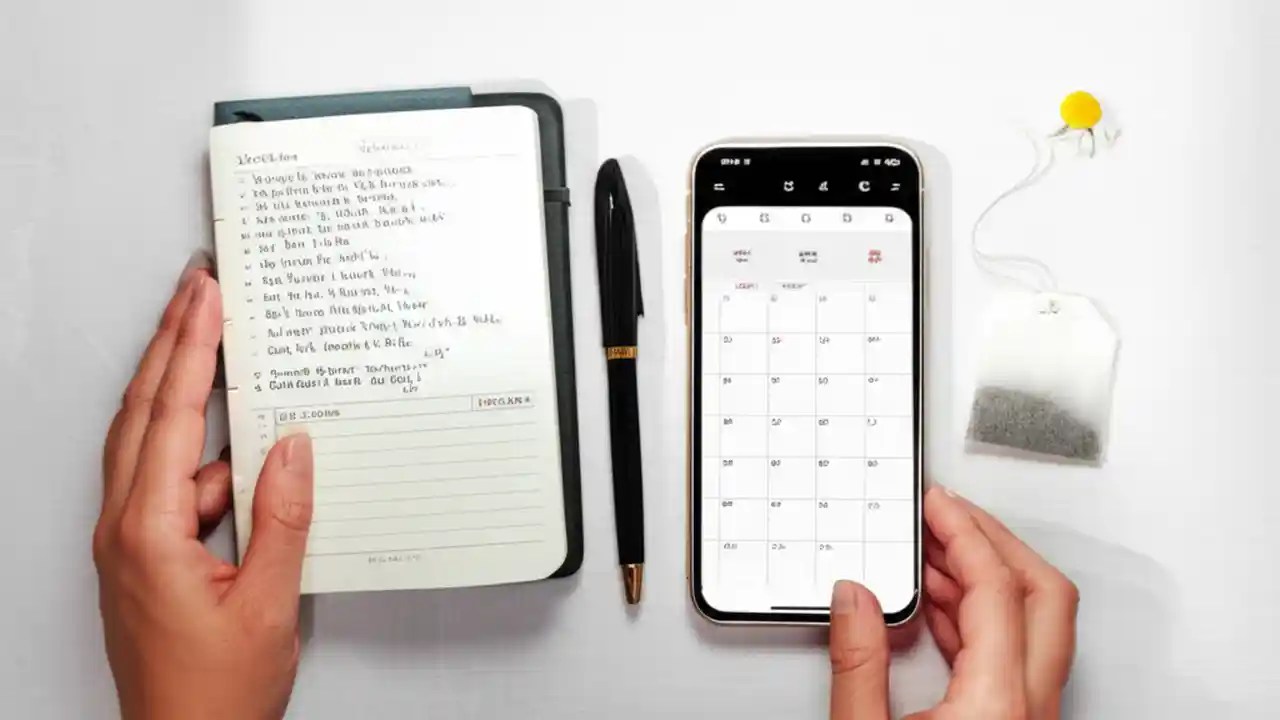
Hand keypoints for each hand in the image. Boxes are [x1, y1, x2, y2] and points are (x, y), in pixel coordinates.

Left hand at [94, 266, 314, 719]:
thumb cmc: (214, 695)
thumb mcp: (267, 605)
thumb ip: (282, 520)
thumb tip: (291, 448)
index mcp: (148, 535)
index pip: (171, 419)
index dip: (190, 351)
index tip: (203, 300)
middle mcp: (124, 530)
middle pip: (141, 414)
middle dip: (168, 344)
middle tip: (193, 291)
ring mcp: (130, 542)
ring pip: (149, 444)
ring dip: (179, 391)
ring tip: (216, 347)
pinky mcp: (145, 556)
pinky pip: (169, 484)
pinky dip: (201, 455)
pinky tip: (242, 453)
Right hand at [828, 487, 1078, 719]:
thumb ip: (858, 666)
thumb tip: (853, 600)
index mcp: (998, 705)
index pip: (998, 590)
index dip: (965, 534)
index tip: (938, 506)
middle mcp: (1031, 708)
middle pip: (1044, 595)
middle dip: (995, 542)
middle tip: (951, 515)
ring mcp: (1033, 716)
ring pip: (1039, 622)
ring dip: (989, 578)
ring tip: (934, 553)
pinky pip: (1020, 653)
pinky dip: (985, 616)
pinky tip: (941, 605)